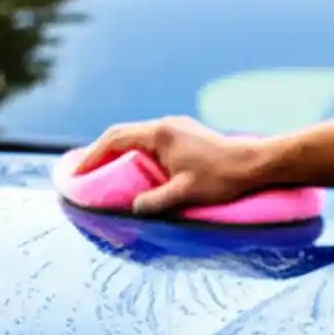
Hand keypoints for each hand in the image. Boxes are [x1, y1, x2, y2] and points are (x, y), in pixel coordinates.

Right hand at [75, 116, 269, 214]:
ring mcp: (177, 127)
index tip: (77, 174)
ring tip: (105, 172)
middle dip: (100, 153)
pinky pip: (151, 140)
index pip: (114, 140)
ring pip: (137, 136)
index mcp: (160, 134)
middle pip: (122, 134)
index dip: (92, 156)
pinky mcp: (186, 134)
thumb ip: (154, 202)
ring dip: (119, 152)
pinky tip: (136, 168)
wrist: (255, 164)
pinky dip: (136, 152)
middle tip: (85, 173)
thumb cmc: (222, 178)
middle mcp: (165, 124)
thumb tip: (133, 209)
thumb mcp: (185, 194)